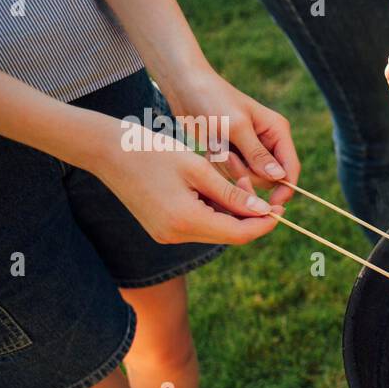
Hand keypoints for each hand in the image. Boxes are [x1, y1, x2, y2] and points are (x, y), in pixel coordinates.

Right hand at [94, 118, 280, 244]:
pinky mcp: (162, 230)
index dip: (264, 224)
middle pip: (228, 235)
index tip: (280, 208)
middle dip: (249, 216)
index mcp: (186, 221)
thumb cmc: (154, 151)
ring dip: (231, 212)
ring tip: (234, 181)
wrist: (108, 152)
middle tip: (254, 188)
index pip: (239, 234)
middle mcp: (176, 236)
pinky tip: (215, 189)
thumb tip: (263, 212)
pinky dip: (213, 210)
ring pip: (215, 230)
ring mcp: (167, 235)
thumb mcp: (198, 168)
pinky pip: (199, 225)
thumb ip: (232, 194)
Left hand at [160, 69, 300, 207]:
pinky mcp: (235, 153)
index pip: (290, 167)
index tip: (271, 205)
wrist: (185, 88)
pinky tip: (213, 146)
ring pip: (249, 178)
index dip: (285, 188)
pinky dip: (221, 164)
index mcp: (277, 131)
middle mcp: (268, 142)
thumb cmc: (212, 100)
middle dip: (247, 173)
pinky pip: (233, 173)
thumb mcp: (235, 127)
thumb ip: (257, 154)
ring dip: (231, 168)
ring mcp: (251, 149)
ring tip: (217, 145)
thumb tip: (279, 177)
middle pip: (269, 178)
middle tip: (227, 156)